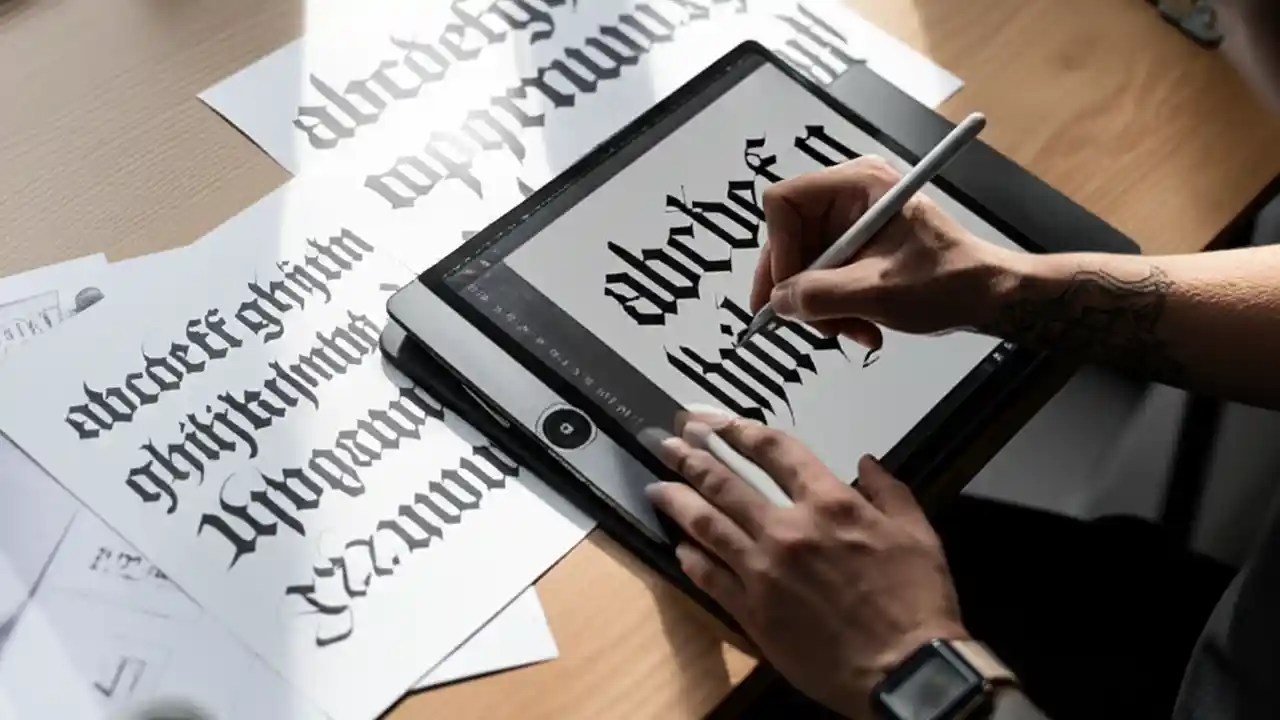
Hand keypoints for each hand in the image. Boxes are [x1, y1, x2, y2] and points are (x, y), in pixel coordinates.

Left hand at [645, 409, 967, 717]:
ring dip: (677, 500)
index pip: (776, 452)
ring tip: (656, 485)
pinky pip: (709, 577)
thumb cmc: (917, 602)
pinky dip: (690, 558)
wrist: (904, 670)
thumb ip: (889, 492)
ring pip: (707, 525)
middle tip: (668, 442)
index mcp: (830, 504)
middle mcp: (788, 529)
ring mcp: (764, 571)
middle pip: (727, 483)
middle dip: (692, 457)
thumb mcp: (918, 534)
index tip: (717, 422)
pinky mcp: (752, 611)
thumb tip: (867, 461)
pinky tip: (678, 546)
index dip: (741, 431)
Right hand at [754, 155, 1021, 348]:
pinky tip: (862, 328)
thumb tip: (777, 302)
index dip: (779, 249)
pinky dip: (834, 309)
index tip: (789, 293)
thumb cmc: (949, 280)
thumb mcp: (878, 291)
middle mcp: (848, 197)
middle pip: (789, 240)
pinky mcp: (854, 251)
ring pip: (803, 268)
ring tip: (853, 332)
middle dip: (801, 290)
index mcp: (858, 184)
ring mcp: (849, 225)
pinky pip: (822, 280)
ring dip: (821, 308)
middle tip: (815, 326)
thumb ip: (820, 295)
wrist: (989, 296)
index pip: (784, 203)